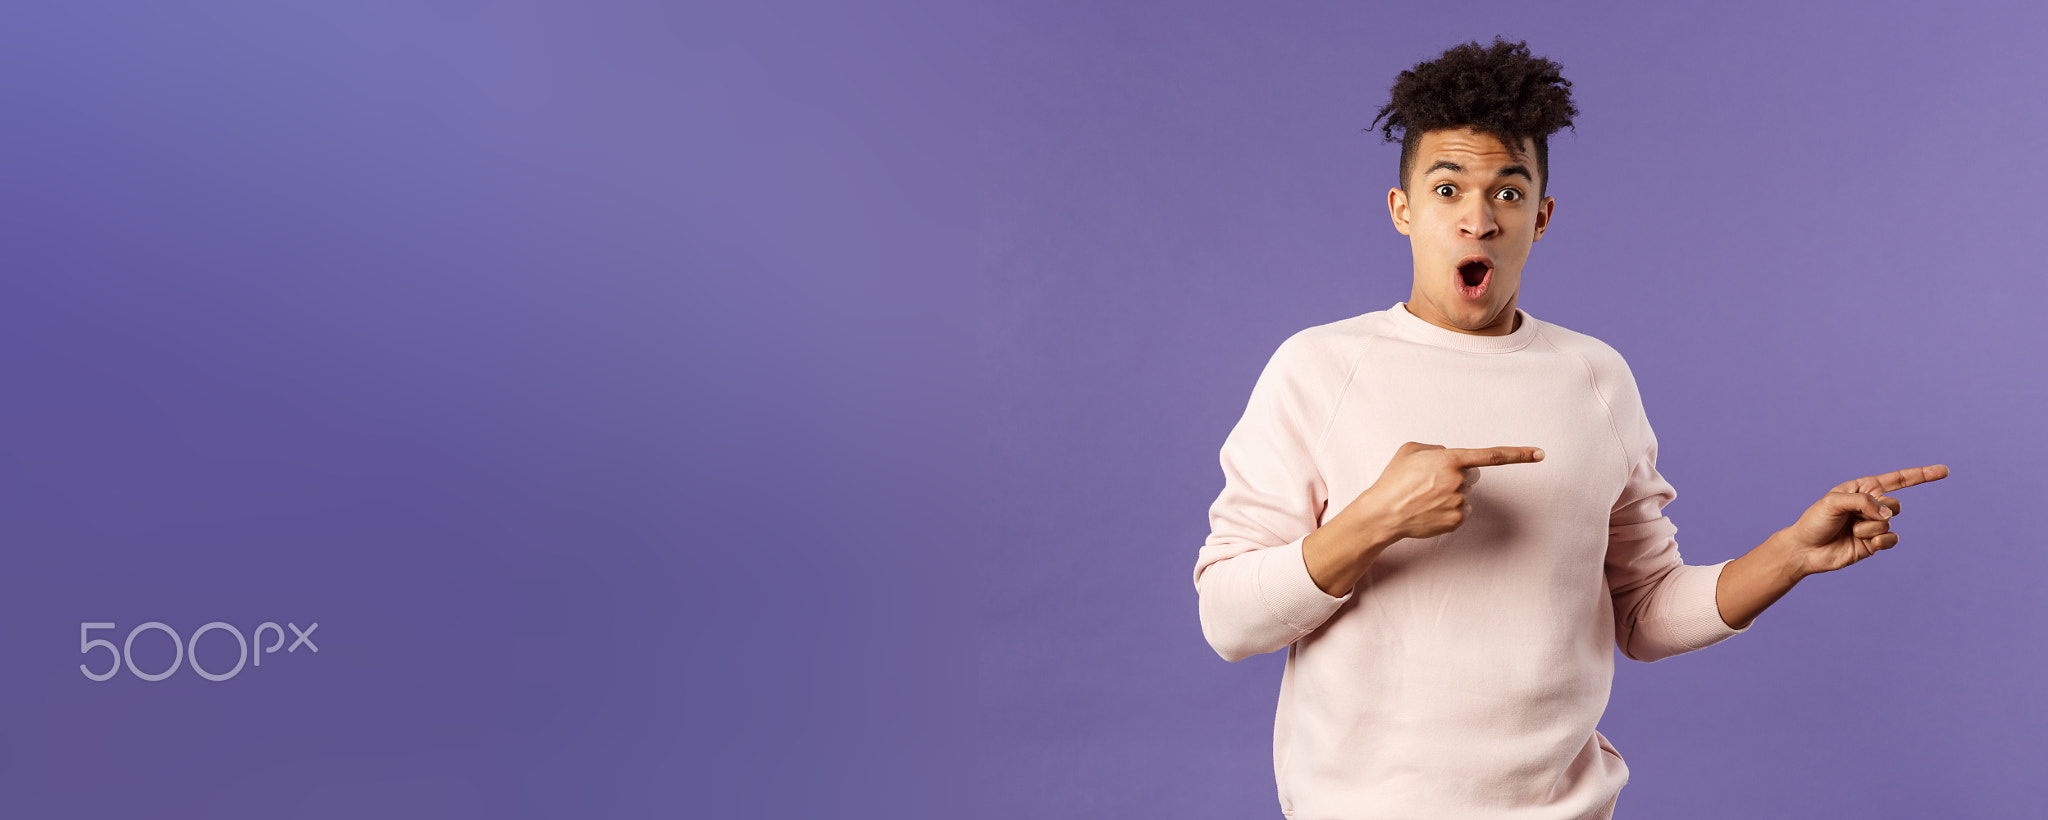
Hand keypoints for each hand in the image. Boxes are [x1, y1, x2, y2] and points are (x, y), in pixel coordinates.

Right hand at [1342, 441, 1545, 542]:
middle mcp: (1460, 481)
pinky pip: (1462, 511)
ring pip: (1467, 494)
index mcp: (1452, 460)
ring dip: (1452, 493)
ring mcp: (1460, 503)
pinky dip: (1449, 509)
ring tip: (1426, 497)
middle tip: (1433, 481)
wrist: (1384, 513)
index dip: (1519, 454)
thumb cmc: (1394, 480)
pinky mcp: (1458, 521)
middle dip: (1460, 475)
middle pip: (1473, 475)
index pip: (1493, 456)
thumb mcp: (1411, 450)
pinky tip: (1430, 509)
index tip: (1540, 453)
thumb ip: (1436, 449)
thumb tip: (1448, 457)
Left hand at [1778, 464, 1949, 576]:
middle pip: (1894, 504)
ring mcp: (1875, 525)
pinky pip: (1892, 539)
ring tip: (1849, 531)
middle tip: (1850, 518)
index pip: (1898, 480)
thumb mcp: (1834, 502)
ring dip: (1867, 528)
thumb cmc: (1816, 521)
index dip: (1922, 475)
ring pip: (1889, 523)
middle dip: (1873, 511)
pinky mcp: (1876, 543)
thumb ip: (1863, 502)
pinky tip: (1867, 544)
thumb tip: (1889, 516)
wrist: (1805, 550)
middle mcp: (1872, 505)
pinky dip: (1881, 541)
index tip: (1944, 471)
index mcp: (1863, 488)